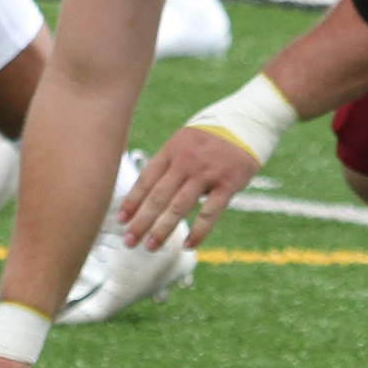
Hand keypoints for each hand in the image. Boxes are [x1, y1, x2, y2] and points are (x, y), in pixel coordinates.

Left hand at [118, 126, 259, 249]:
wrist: (247, 121)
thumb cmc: (210, 137)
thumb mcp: (184, 141)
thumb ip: (167, 164)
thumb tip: (147, 192)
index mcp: (171, 150)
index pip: (146, 180)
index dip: (132, 202)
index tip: (121, 220)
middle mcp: (185, 162)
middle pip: (158, 196)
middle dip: (141, 221)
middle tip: (129, 241)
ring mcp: (206, 173)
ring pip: (179, 207)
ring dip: (163, 229)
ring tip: (151, 246)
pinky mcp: (227, 183)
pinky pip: (210, 212)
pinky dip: (199, 231)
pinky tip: (188, 245)